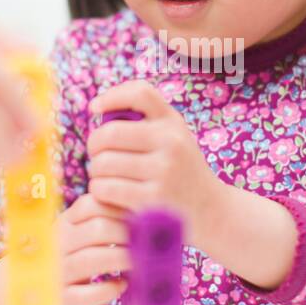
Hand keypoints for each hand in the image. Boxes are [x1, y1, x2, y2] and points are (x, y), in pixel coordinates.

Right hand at [0, 191, 131, 304]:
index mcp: (63, 223)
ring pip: (93, 259)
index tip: (140, 216)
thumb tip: (141, 208)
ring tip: (138, 261)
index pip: (92, 205)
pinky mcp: (61, 300)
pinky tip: (121, 285)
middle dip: (128, 234)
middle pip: (98, 230)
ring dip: (122, 259)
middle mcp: (56, 244)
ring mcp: (56, 273)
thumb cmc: (70, 255)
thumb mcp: (77, 232)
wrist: (30, 290)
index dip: (120, 209)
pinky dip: (109, 289)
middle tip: (147, 241)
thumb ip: (100, 218)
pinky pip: (87, 294)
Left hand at [84, 79, 223, 245]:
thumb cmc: (181, 171)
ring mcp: (164, 171)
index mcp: (173, 123)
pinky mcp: (153, 199)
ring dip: (95, 173)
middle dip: (94, 146)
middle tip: (97, 157)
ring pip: (102, 163)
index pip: (140, 93)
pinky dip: (100, 191)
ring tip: (105, 178)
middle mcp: (171, 142)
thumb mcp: (174, 138)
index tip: (94, 108)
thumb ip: (146, 120)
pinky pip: (106, 188)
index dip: (111, 96)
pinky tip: (108, 194)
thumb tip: (99, 107)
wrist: (211, 211)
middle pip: (109, 133)